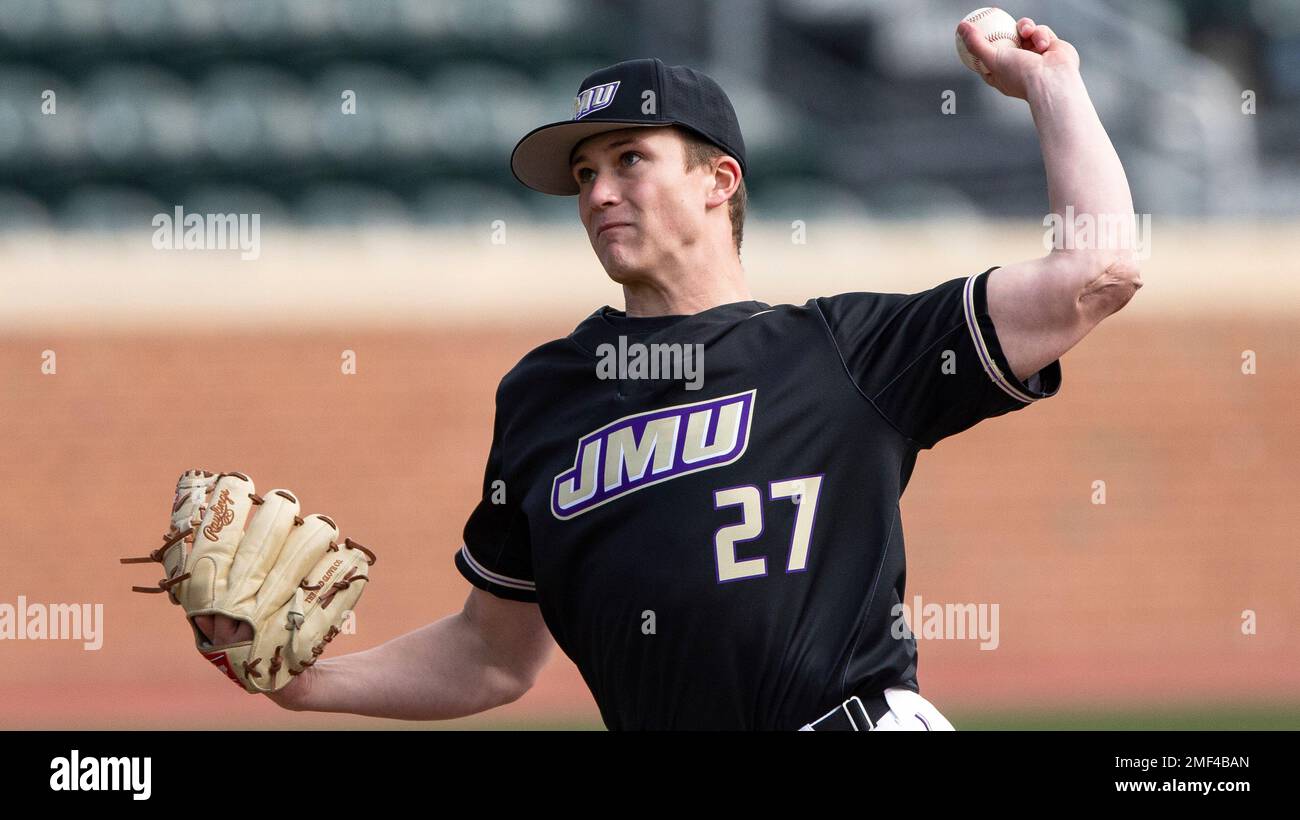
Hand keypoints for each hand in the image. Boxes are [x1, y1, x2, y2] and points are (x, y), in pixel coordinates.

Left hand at [957, 17, 1079, 99]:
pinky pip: (1041, 31)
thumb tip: (961, 27)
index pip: (987, 58)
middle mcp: (1019, 66)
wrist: (1053, 79)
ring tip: (1027, 32)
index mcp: (1002, 74)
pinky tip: (1044, 45)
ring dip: (1026, 28)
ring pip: (1025, 31)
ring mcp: (1035, 56)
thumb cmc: (1021, 75)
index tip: (975, 31)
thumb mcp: (992, 58)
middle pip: (1007, 40)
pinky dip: (1041, 35)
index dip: (981, 45)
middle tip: (997, 16)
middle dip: (1004, 29)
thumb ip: (976, 43)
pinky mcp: (1051, 47)